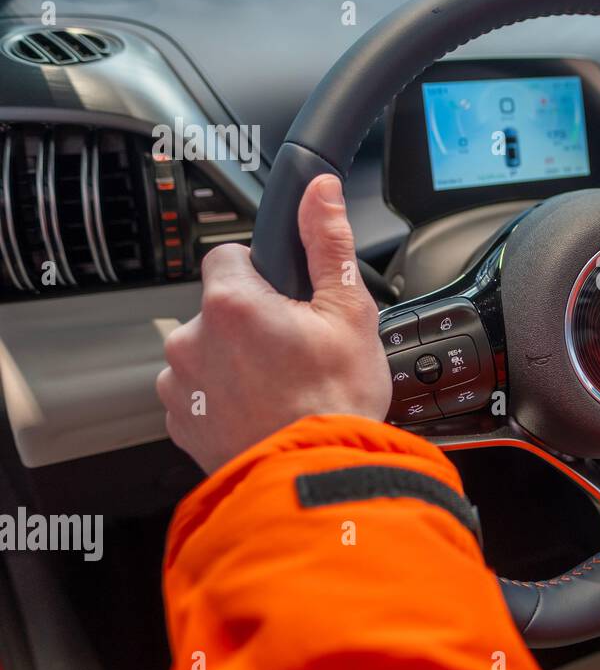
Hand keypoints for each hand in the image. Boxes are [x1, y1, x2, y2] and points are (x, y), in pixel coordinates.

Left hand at [157, 174, 390, 473]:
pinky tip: (263, 412)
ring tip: (281, 388)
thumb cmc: (334, 401)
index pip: (229, 256)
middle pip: (220, 308)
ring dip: (236, 362)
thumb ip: (328, 243)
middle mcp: (191, 340)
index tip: (289, 302)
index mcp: (231, 303)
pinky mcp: (179, 422)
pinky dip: (225, 399)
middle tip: (296, 352)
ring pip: (207, 352)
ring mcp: (179, 385)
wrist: (315, 478)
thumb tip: (320, 192)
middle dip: (253, 323)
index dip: (264, 275)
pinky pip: (199, 394)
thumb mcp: (350, 312)